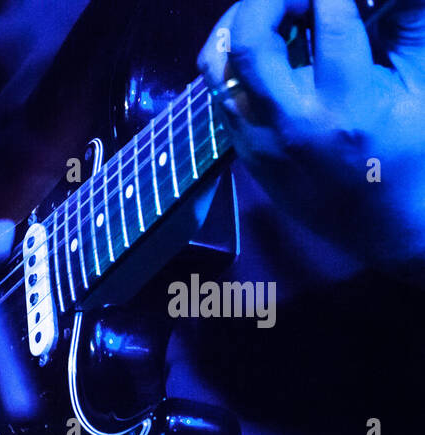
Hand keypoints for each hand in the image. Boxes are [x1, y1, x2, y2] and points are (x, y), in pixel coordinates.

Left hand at [198, 0, 424, 273]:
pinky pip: (219, 94)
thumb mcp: (422, 82)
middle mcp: (292, 124)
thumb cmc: (415, 151)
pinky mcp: (244, 153)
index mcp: (347, 105)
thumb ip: (406, 24)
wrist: (389, 227)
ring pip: (216, 68)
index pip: (327, 19)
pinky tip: (265, 50)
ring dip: (238, 25)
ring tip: (272, 11)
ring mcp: (258, 142)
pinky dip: (233, 61)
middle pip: (249, 42)